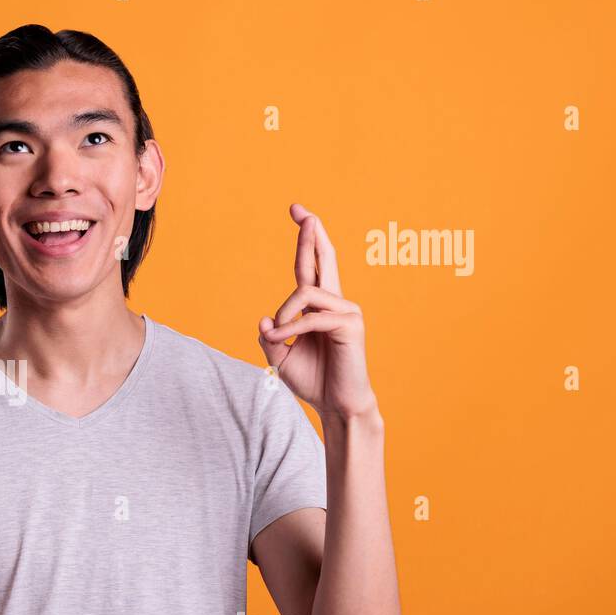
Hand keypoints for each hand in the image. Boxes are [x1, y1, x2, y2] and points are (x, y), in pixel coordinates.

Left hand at [257, 204, 378, 420]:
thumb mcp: (279, 357)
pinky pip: (311, 317)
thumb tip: (265, 317)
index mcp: (317, 306)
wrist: (336, 404)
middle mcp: (334, 302)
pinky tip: (281, 340)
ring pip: (305, 292)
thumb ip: (270, 336)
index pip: (310, 265)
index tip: (298, 211)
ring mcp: (346, 311)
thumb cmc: (312, 380)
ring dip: (283, 315)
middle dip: (309, 234)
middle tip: (299, 210)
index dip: (305, 239)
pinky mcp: (350, 324)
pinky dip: (290, 329)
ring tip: (276, 337)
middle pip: (323, 259)